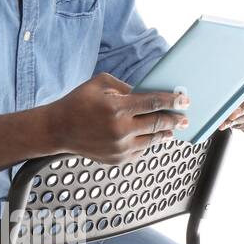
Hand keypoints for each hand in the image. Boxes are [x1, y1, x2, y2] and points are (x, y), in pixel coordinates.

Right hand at [46, 73, 190, 164]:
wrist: (58, 130)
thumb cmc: (78, 102)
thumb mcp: (100, 84)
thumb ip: (126, 87)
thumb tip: (147, 94)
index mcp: (117, 107)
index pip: (153, 103)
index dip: (172, 101)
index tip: (184, 101)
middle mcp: (120, 129)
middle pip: (157, 123)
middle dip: (174, 120)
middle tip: (185, 118)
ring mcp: (119, 147)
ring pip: (151, 140)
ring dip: (164, 133)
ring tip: (171, 129)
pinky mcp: (117, 159)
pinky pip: (140, 151)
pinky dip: (147, 143)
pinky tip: (150, 137)